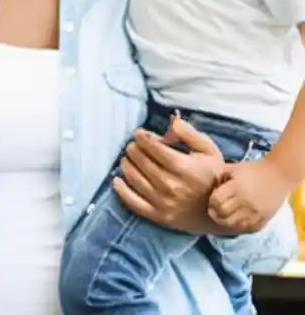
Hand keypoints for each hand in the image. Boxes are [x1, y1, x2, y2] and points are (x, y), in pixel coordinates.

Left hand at [112, 115, 231, 233]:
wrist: (220, 209)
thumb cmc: (212, 175)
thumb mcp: (209, 151)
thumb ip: (190, 134)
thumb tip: (172, 121)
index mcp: (186, 168)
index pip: (153, 148)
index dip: (142, 137)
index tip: (139, 134)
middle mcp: (173, 186)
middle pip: (141, 161)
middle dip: (133, 149)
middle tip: (133, 146)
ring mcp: (164, 202)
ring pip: (134, 178)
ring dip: (126, 164)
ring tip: (128, 158)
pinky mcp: (159, 216)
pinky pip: (132, 202)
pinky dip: (121, 190)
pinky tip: (117, 180)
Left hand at [208, 157, 295, 233]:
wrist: (279, 174)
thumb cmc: (253, 169)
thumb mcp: (232, 168)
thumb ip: (219, 177)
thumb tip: (207, 188)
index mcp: (236, 187)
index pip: (216, 201)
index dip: (211, 202)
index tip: (212, 201)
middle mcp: (245, 201)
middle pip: (224, 214)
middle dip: (216, 214)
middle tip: (215, 211)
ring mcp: (256, 212)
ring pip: (235, 225)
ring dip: (227, 223)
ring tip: (225, 218)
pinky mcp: (264, 218)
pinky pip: (249, 229)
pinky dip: (241, 227)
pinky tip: (237, 222)